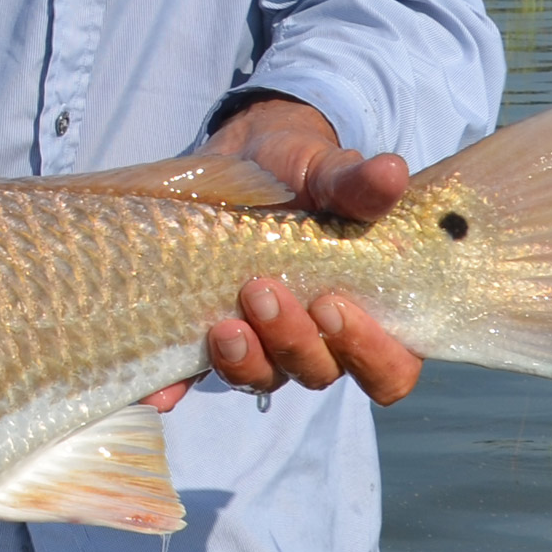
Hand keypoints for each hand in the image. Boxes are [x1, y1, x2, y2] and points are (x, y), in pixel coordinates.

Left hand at [140, 96, 421, 410]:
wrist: (247, 160)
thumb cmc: (305, 176)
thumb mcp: (329, 172)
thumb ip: (357, 183)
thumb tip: (390, 171)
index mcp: (367, 313)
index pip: (390, 369)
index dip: (369, 353)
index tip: (333, 304)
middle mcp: (317, 341)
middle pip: (316, 372)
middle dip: (292, 340)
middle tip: (264, 291)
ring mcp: (262, 345)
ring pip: (261, 378)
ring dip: (243, 360)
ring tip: (223, 325)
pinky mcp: (209, 339)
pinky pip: (193, 377)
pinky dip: (176, 389)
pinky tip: (161, 391)